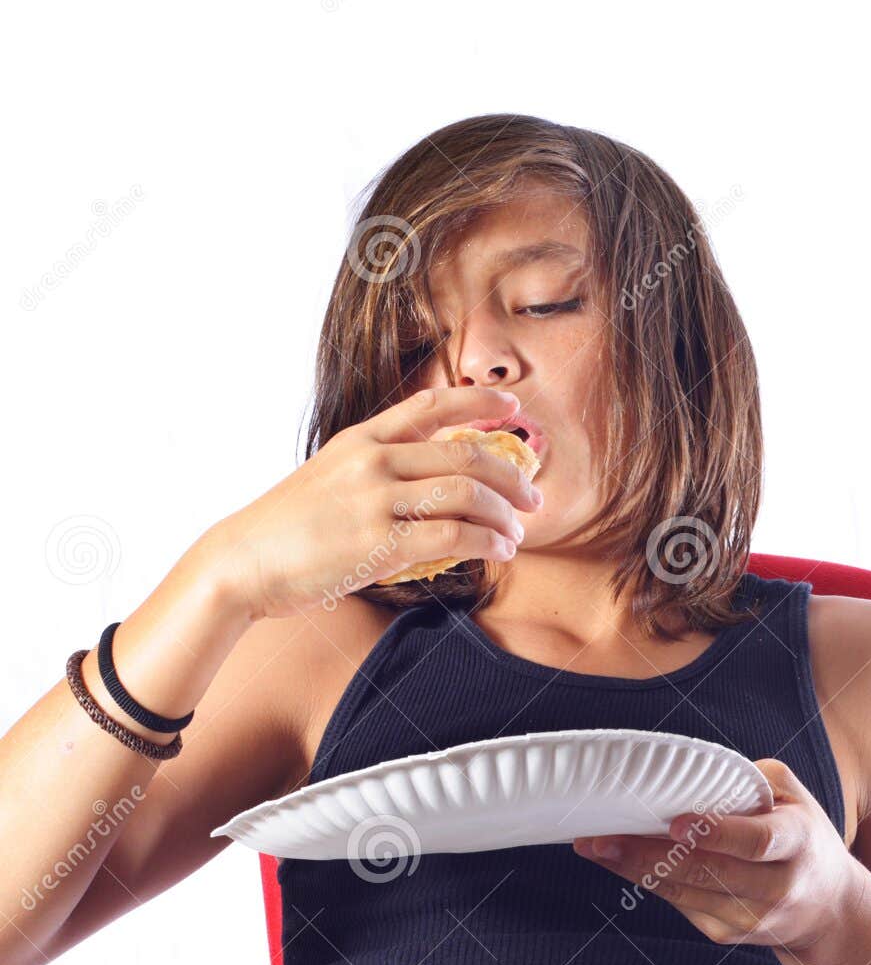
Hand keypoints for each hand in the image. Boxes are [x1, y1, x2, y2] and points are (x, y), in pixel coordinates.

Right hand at [209, 385, 542, 620]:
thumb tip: (426, 482)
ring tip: (517, 531)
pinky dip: (486, 542)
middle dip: (510, 475)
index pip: (430, 406)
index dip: (479, 403)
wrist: (243, 561)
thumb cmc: (286, 529)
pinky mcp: (379, 543)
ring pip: (466, 494)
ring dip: (503, 514)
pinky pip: (453, 536)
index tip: (513, 410)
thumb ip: (373, 470)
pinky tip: (498, 551)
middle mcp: (373, 461)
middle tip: (533, 495)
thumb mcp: (327, 477)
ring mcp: (376, 500)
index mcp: (361, 439)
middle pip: (465, 455)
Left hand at [572, 759, 863, 952]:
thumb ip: (748, 780)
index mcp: (799, 843)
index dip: (717, 833)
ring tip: (593, 846)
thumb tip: (688, 777)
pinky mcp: (726, 934)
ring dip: (632, 869)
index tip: (676, 823)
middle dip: (648, 854)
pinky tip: (615, 861)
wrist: (828, 910)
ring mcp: (750, 918)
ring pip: (684, 892)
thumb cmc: (801, 836)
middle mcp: (777, 887)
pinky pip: (678, 903)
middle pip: (707, 872)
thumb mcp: (795, 797)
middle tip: (602, 835)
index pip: (757, 842)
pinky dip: (645, 880)